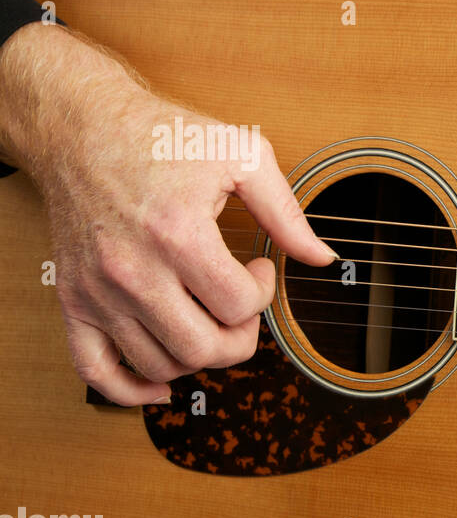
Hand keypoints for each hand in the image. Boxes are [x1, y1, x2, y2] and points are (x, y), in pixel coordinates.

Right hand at [0, 24, 334, 405]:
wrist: (81, 127)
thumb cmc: (160, 136)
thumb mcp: (239, 155)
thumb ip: (286, 212)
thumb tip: (323, 258)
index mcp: (177, 234)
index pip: (240, 305)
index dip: (264, 292)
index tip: (259, 269)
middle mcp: (133, 270)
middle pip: (204, 348)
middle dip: (240, 336)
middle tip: (241, 306)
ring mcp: (98, 292)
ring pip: (162, 365)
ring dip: (199, 356)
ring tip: (207, 319)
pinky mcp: (73, 301)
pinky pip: (97, 371)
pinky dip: (131, 390)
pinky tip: (164, 382)